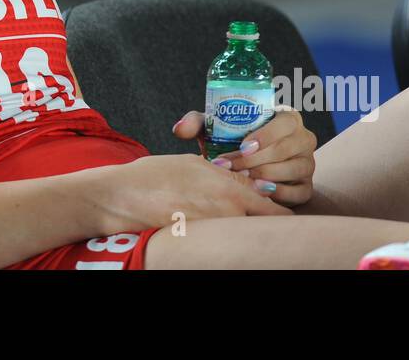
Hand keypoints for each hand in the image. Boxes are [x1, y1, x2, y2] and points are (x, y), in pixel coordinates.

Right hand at [90, 153, 292, 235]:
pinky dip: (218, 237)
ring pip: (239, 235)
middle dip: (263, 225)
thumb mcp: (194, 165)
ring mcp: (211, 232)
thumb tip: (243, 183)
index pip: (274, 211)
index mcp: (231, 192)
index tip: (286, 216)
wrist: (121, 197)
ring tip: (223, 220)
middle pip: (261, 228)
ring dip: (239, 230)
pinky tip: (204, 227)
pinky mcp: (195, 243)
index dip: (283, 215)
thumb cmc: (154, 175)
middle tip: (260, 222)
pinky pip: (217, 242)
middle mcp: (227, 215)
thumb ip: (225, 175)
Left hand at [173, 105, 316, 207]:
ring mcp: (307, 164)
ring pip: (293, 170)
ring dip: (264, 177)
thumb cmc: (232, 139)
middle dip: (256, 161)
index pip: (286, 123)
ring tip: (241, 180)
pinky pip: (299, 193)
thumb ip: (197, 123)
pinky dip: (279, 194)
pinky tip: (258, 192)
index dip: (266, 135)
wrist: (243, 162)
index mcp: (287, 118)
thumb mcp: (216, 127)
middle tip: (231, 168)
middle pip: (286, 149)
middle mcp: (303, 139)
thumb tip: (180, 129)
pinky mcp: (306, 186)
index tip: (242, 146)